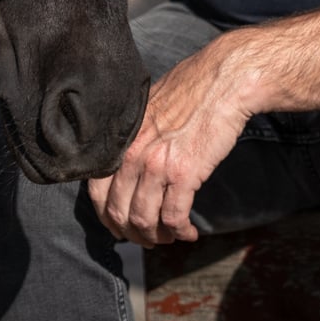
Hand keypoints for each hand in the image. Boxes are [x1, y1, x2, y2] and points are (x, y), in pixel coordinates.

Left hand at [86, 46, 254, 246]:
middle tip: (148, 239)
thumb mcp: (146, 111)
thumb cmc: (189, 91)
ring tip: (170, 236)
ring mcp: (155, 165)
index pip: (96, 192)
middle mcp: (131, 154)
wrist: (223, 82)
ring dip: (157, 237)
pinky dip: (180, 232)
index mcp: (120, 140)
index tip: (120, 226)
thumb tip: (128, 166)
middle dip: (133, 233)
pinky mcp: (183, 174)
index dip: (107, 217)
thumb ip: (133, 139)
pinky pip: (174, 218)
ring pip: (144, 220)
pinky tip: (189, 232)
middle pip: (118, 212)